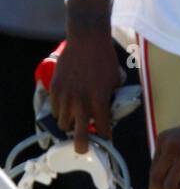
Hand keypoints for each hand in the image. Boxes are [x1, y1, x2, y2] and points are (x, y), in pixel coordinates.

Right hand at [51, 29, 123, 153]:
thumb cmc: (105, 60)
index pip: (103, 130)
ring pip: (64, 124)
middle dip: (82, 146)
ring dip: (71, 124)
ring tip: (75, 121)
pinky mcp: (55, 89)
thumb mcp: (116, 82)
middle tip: (83, 148)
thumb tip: (110, 111)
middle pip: (78, 136)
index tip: (106, 140)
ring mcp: (66, 96)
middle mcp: (81, 102)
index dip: (105, 138)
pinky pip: (55, 109)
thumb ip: (111, 99)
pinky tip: (67, 107)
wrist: (87, 40)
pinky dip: (61, 112)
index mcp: (99, 102)